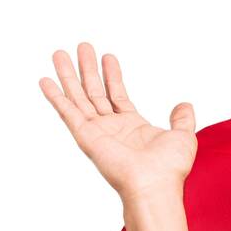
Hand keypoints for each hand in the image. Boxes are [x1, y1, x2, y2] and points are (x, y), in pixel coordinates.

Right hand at [39, 42, 197, 200]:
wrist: (154, 184)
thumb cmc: (169, 168)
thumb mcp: (183, 137)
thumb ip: (182, 119)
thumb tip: (185, 106)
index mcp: (132, 126)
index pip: (118, 95)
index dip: (112, 75)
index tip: (107, 56)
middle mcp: (112, 128)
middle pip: (95, 92)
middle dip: (88, 69)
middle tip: (82, 47)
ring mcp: (96, 131)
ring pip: (79, 96)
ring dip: (68, 75)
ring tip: (60, 53)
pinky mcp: (85, 136)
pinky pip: (67, 112)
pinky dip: (56, 97)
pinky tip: (45, 80)